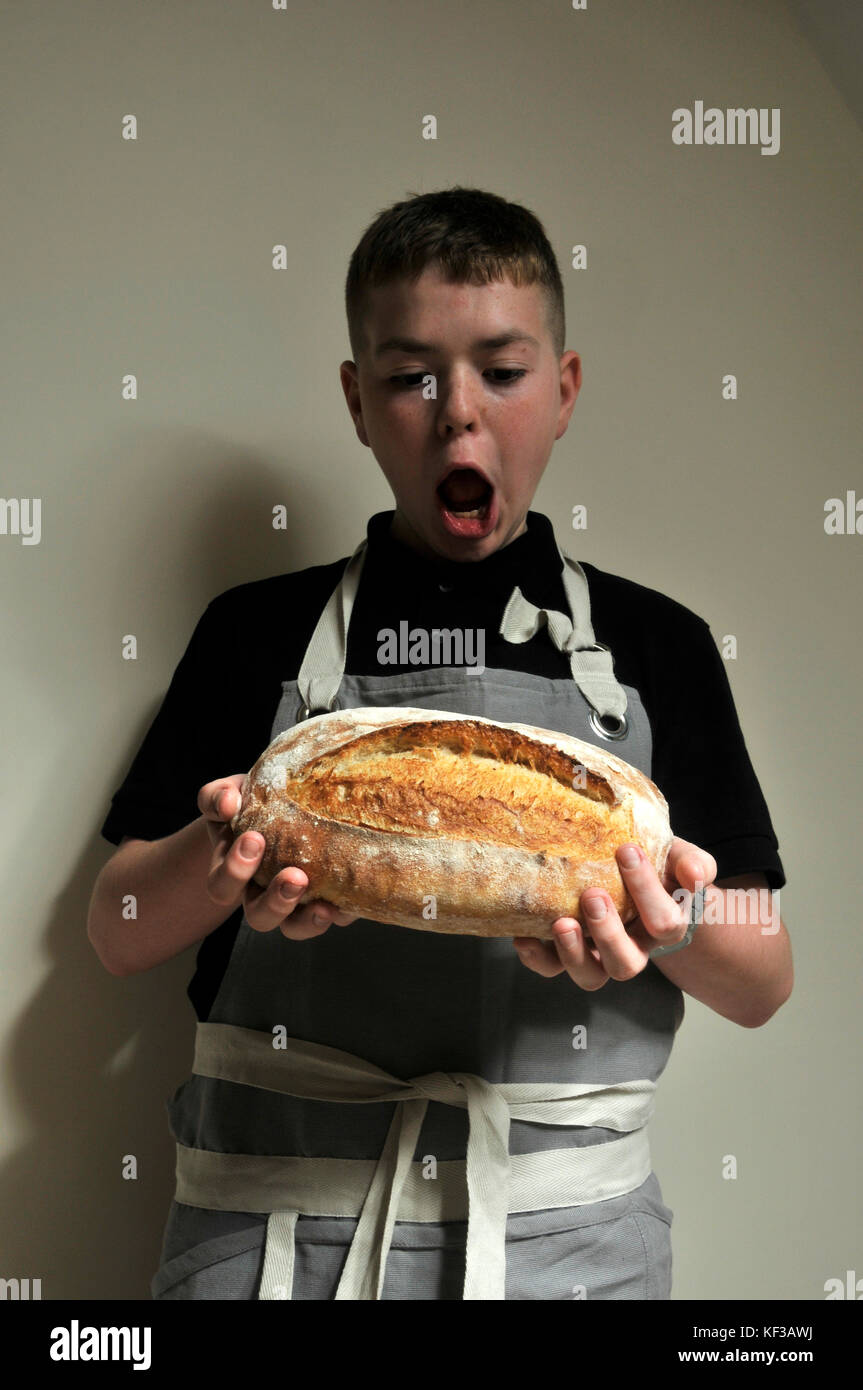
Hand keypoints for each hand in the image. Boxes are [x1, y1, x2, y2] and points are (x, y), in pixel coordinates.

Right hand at [197, 776, 358, 938]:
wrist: (281, 805)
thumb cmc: (250, 802)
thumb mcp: (231, 794)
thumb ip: (218, 797)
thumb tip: (228, 803)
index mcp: (233, 871)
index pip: (222, 885)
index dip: (235, 870)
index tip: (255, 838)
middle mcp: (260, 893)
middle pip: (259, 916)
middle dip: (276, 901)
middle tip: (295, 877)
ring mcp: (293, 900)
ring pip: (293, 927)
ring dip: (307, 921)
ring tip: (324, 906)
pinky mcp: (325, 898)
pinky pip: (333, 916)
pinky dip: (342, 913)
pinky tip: (350, 903)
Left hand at [512, 837, 717, 988]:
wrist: (630, 875)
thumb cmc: (657, 867)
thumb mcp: (678, 859)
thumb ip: (693, 863)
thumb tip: (694, 875)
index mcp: (664, 926)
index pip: (664, 922)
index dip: (646, 890)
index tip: (626, 850)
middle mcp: (633, 948)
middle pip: (626, 964)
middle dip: (608, 933)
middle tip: (593, 895)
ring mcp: (597, 955)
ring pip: (590, 976)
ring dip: (573, 954)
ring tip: (561, 922)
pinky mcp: (566, 952)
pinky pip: (551, 968)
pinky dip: (536, 957)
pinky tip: (524, 936)